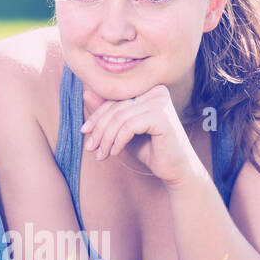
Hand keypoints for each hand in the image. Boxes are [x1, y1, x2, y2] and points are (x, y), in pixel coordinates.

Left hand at [81, 84, 202, 186]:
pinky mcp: (162, 116)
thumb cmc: (150, 148)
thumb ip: (107, 112)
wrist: (176, 170)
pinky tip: (115, 153)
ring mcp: (160, 102)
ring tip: (101, 154)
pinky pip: (129, 126)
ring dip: (106, 139)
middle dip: (99, 129)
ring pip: (119, 118)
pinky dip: (118, 141)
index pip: (114, 98)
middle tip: (90, 147)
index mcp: (148, 89)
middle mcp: (156, 91)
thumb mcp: (123, 129)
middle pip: (115, 107)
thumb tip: (85, 93)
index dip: (96, 116)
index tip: (84, 131)